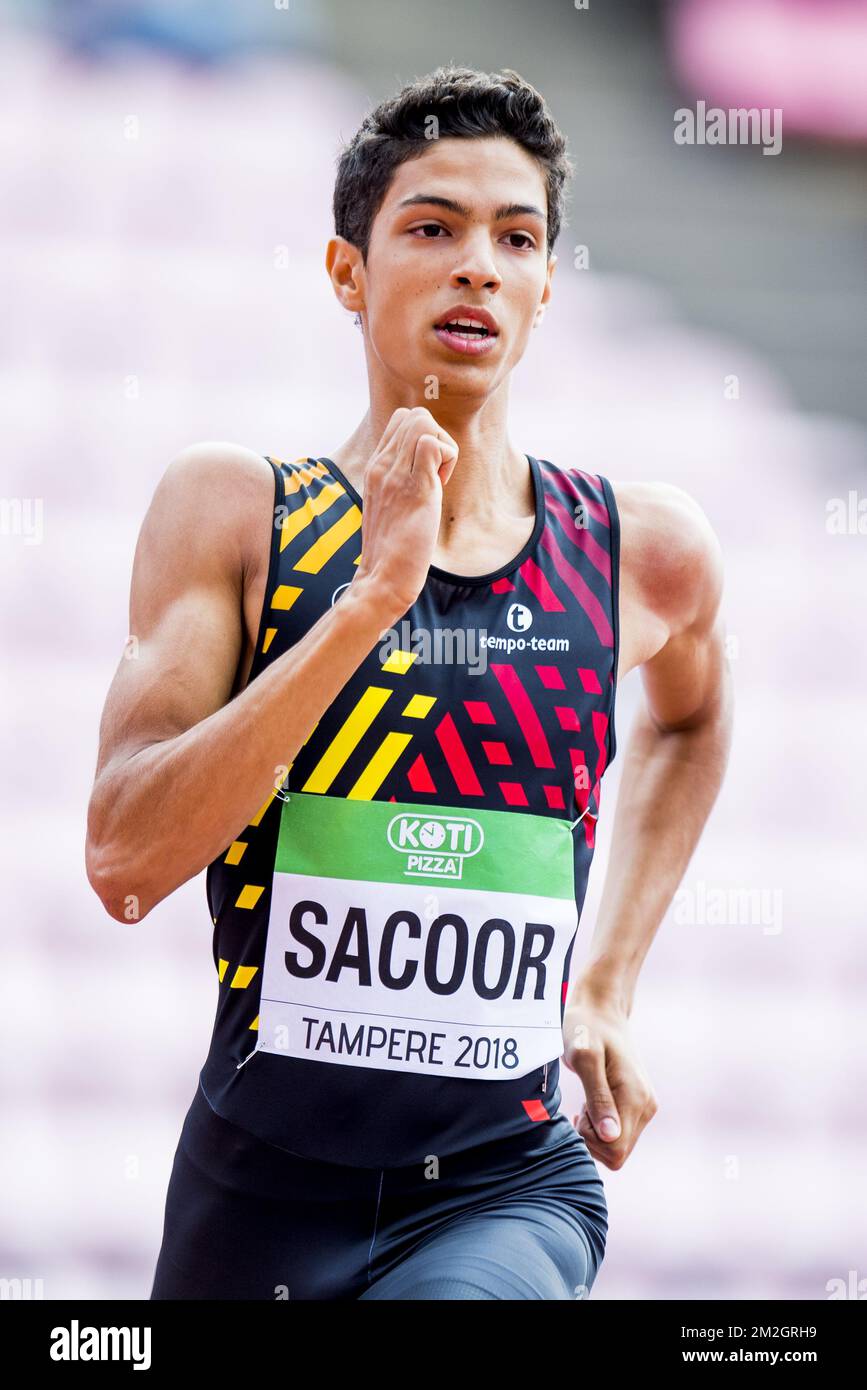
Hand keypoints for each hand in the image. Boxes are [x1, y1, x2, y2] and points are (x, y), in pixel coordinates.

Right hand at [354, 406, 458, 619]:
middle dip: (435, 439)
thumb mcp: (388, 504)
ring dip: (442, 448)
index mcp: (375, 467)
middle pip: (414, 415)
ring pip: (424, 422)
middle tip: (434, 475)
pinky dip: (447, 461)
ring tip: (436, 482)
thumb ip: (398, 481)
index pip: (401, 419)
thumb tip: (423, 468)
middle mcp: (381, 464)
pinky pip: (434, 444)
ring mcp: (395, 474)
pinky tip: (440, 488)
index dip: (422, 439)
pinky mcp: (415, 488)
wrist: (383, 578)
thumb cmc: (391, 548)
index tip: (425, 471)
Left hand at [561, 991, 657, 1169]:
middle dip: (592, 1138)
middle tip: (581, 1105)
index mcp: (635, 1098)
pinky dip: (600, 1125)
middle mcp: (646, 1106)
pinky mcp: (639, 1104)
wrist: (600, 1010)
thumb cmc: (585, 1029)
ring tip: (586, 1100)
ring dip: (595, 1131)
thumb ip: (598, 1097)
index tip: (579, 1110)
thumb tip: (610, 1136)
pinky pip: (619, 1134)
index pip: (615, 1150)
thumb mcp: (584, 1058)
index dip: (590, 1139)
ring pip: (618, 1146)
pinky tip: (592, 1103)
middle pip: (617, 1153)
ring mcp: (645, 1106)